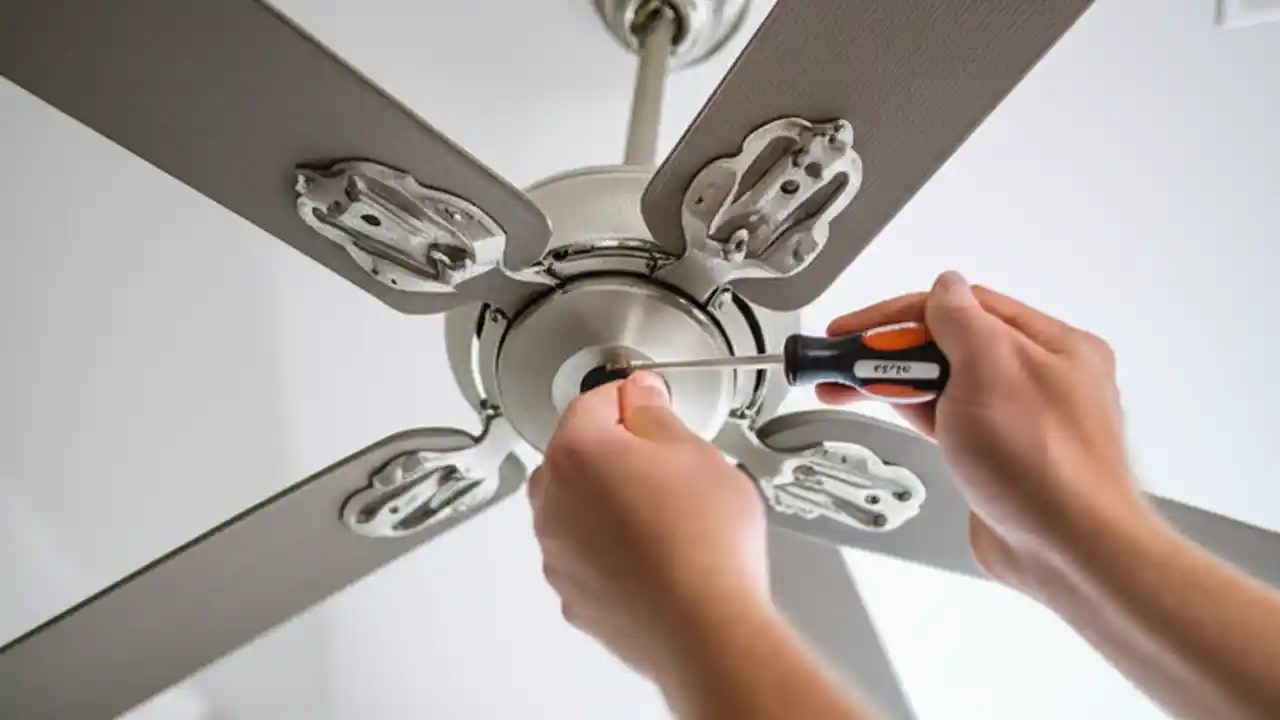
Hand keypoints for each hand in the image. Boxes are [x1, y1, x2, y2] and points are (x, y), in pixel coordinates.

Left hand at [528, 373, 770, 678]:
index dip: (631, 398)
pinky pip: (586, 556)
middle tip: (665, 464)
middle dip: (614, 453)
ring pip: (577, 509)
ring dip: (608, 504)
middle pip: (575, 456)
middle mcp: (554, 503)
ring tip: (666, 516)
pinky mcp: (574, 594)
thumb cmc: (703, 545)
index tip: (650, 403)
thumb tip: (641, 399)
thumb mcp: (695, 452)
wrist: (706, 628)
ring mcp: (558, 553)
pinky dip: (609, 550)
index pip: (594, 403)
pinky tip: (654, 554)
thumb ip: (656, 414)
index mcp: (577, 454)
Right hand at [820, 272, 1153, 594]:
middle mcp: (1041, 376)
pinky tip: (883, 407)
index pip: (963, 307)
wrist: (1069, 552)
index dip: (900, 315)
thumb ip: (962, 321)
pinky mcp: (1000, 456)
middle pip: (950, 344)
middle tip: (839, 360)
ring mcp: (1020, 419)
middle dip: (890, 350)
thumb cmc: (1043, 464)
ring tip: (842, 386)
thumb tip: (944, 288)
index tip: (853, 329)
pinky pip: (949, 418)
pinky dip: (913, 410)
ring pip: (946, 383)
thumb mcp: (992, 370)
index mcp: (1053, 345)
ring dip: (893, 380)